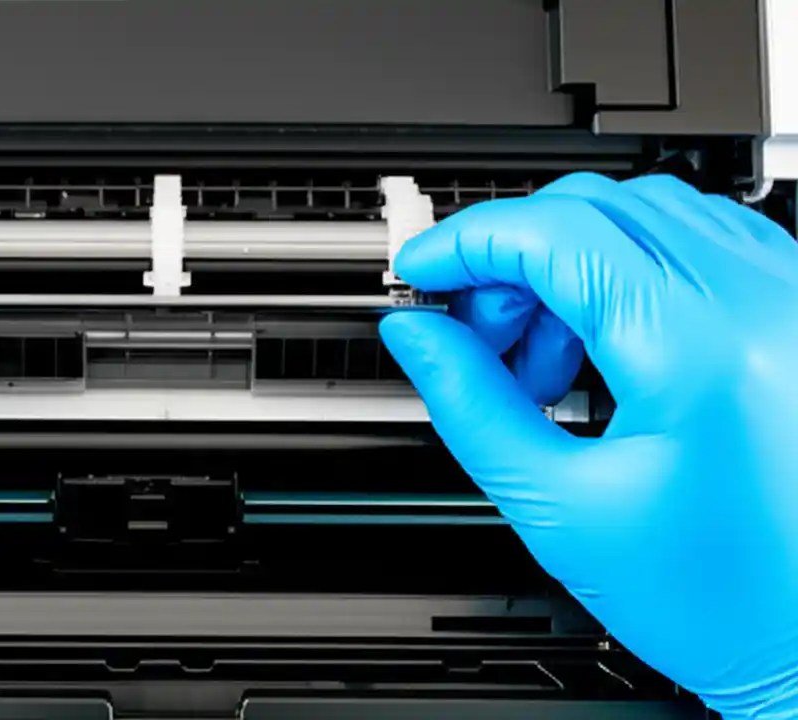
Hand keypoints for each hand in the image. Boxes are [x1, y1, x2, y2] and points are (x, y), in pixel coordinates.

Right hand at [381, 173, 797, 718]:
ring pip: (642, 214)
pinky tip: (597, 344)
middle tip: (473, 336)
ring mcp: (791, 300)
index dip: (468, 243)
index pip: (555, 234)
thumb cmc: (721, 598)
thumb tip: (417, 336)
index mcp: (701, 354)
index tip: (421, 274)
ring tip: (541, 362)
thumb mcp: (562, 508)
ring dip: (563, 266)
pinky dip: (621, 273)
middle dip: (509, 261)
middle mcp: (764, 306)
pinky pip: (694, 242)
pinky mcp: (796, 310)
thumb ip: (472, 406)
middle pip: (593, 209)